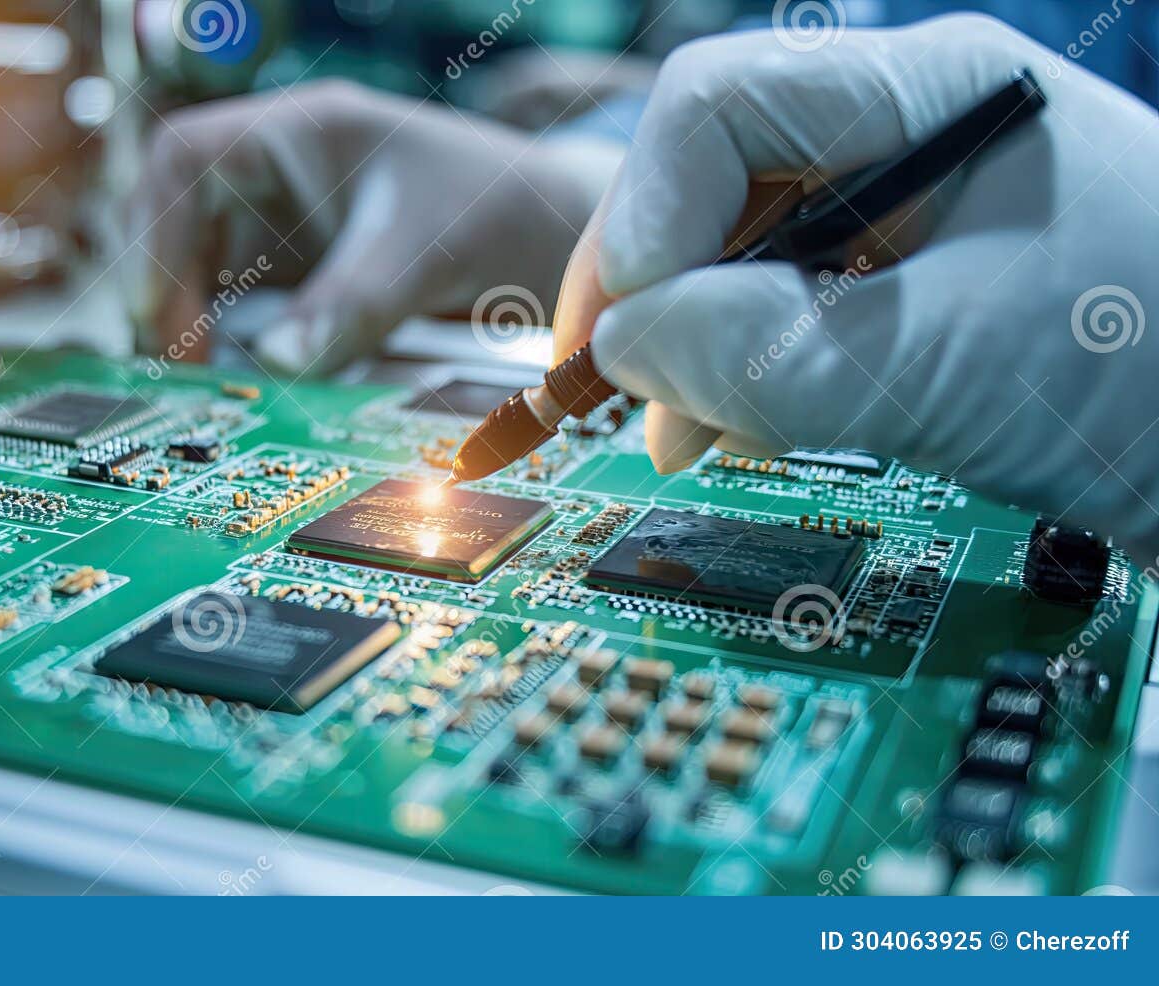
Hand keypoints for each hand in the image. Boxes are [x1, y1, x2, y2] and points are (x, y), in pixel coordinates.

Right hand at [123, 80, 624, 373]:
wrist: (558, 239)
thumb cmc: (501, 210)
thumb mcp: (427, 250)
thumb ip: (354, 303)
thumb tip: (278, 363)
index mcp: (300, 133)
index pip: (184, 159)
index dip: (154, 231)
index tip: (160, 312)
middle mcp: (282, 180)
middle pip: (182, 229)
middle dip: (172, 300)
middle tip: (185, 376)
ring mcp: (294, 234)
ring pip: (211, 281)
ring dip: (204, 335)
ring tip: (214, 394)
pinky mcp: (311, 284)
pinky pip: (256, 320)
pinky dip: (247, 356)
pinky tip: (254, 394)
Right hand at [553, 14, 1158, 557]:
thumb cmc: (1154, 380)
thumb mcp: (945, 365)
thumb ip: (766, 356)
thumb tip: (625, 347)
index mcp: (927, 91)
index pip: (719, 106)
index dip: (646, 214)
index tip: (622, 332)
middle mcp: (902, 135)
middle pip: (711, 176)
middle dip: (652, 288)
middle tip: (605, 388)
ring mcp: (904, 213)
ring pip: (735, 249)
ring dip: (685, 341)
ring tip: (672, 434)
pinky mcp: (907, 291)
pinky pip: (781, 309)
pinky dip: (737, 370)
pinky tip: (726, 429)